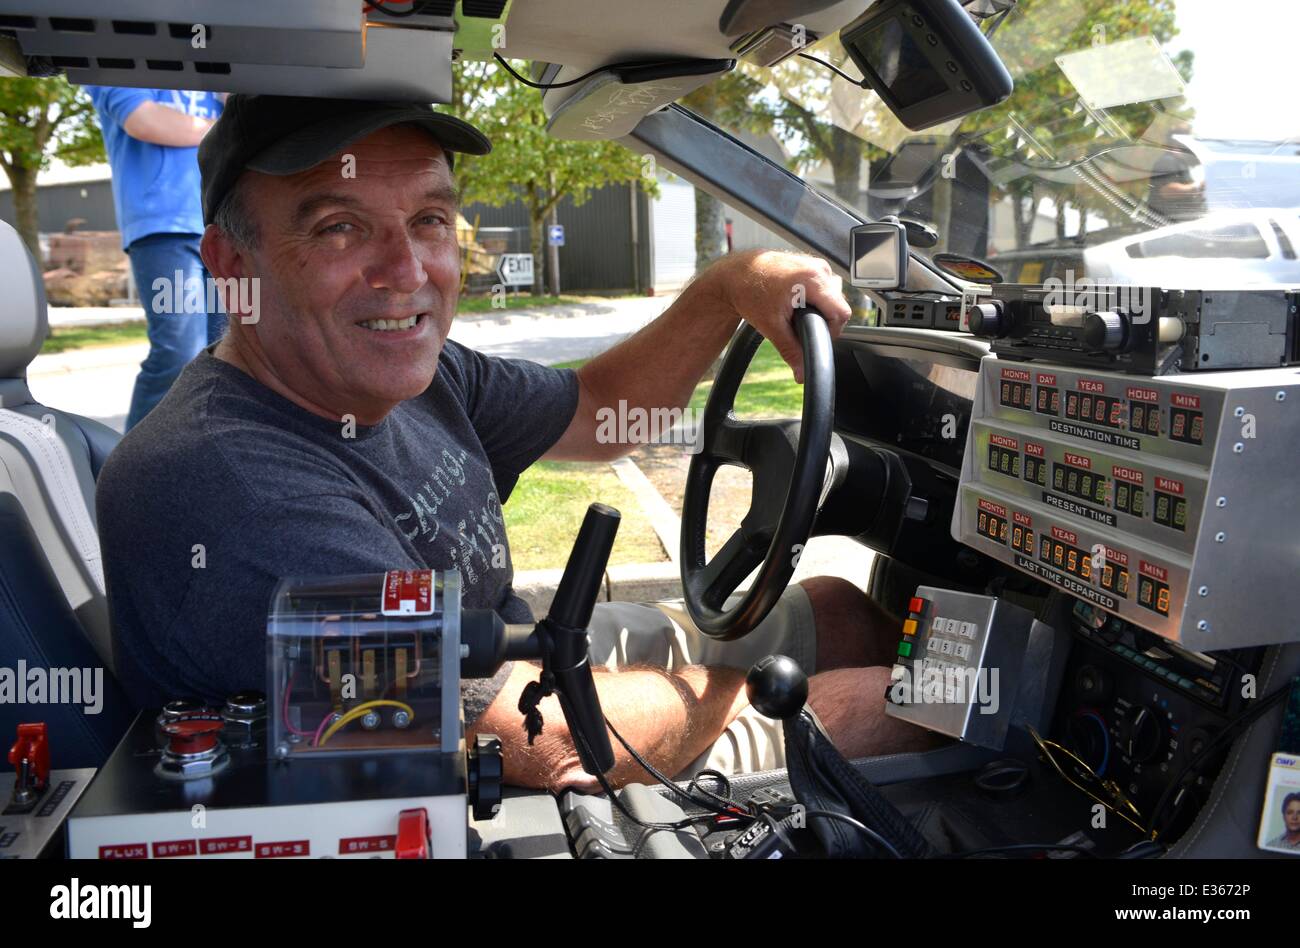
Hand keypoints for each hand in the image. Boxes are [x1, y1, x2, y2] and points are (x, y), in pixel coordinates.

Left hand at [690, 250, 851, 382]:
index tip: (814, 337)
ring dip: (819, 310)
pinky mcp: (811, 265)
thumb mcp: (771, 326)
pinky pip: (824, 288)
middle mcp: (818, 268)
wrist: (734, 276)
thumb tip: (801, 373)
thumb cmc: (749, 293)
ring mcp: (815, 264)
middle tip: (799, 327)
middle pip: (838, 306)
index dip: (831, 332)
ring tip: (795, 314)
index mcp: (813, 279)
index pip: (841, 313)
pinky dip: (814, 299)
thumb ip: (790, 351)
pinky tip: (796, 304)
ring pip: (832, 297)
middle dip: (823, 322)